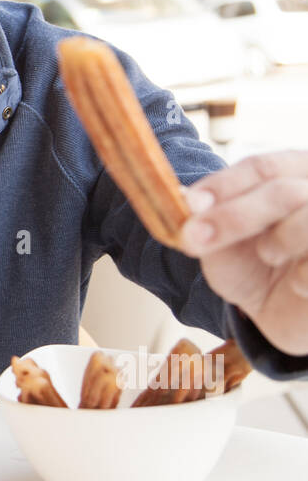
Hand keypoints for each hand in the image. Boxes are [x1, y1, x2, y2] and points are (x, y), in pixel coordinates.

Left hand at [179, 151, 307, 356]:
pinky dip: (302, 276)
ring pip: (307, 217)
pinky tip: (298, 283)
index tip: (192, 204)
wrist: (284, 312)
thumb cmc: (254, 268)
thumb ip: (208, 222)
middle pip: (282, 190)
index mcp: (293, 173)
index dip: (225, 184)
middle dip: (235, 216)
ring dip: (279, 240)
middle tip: (195, 238)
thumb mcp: (222, 246)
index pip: (262, 167)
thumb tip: (184, 198)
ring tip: (269, 255)